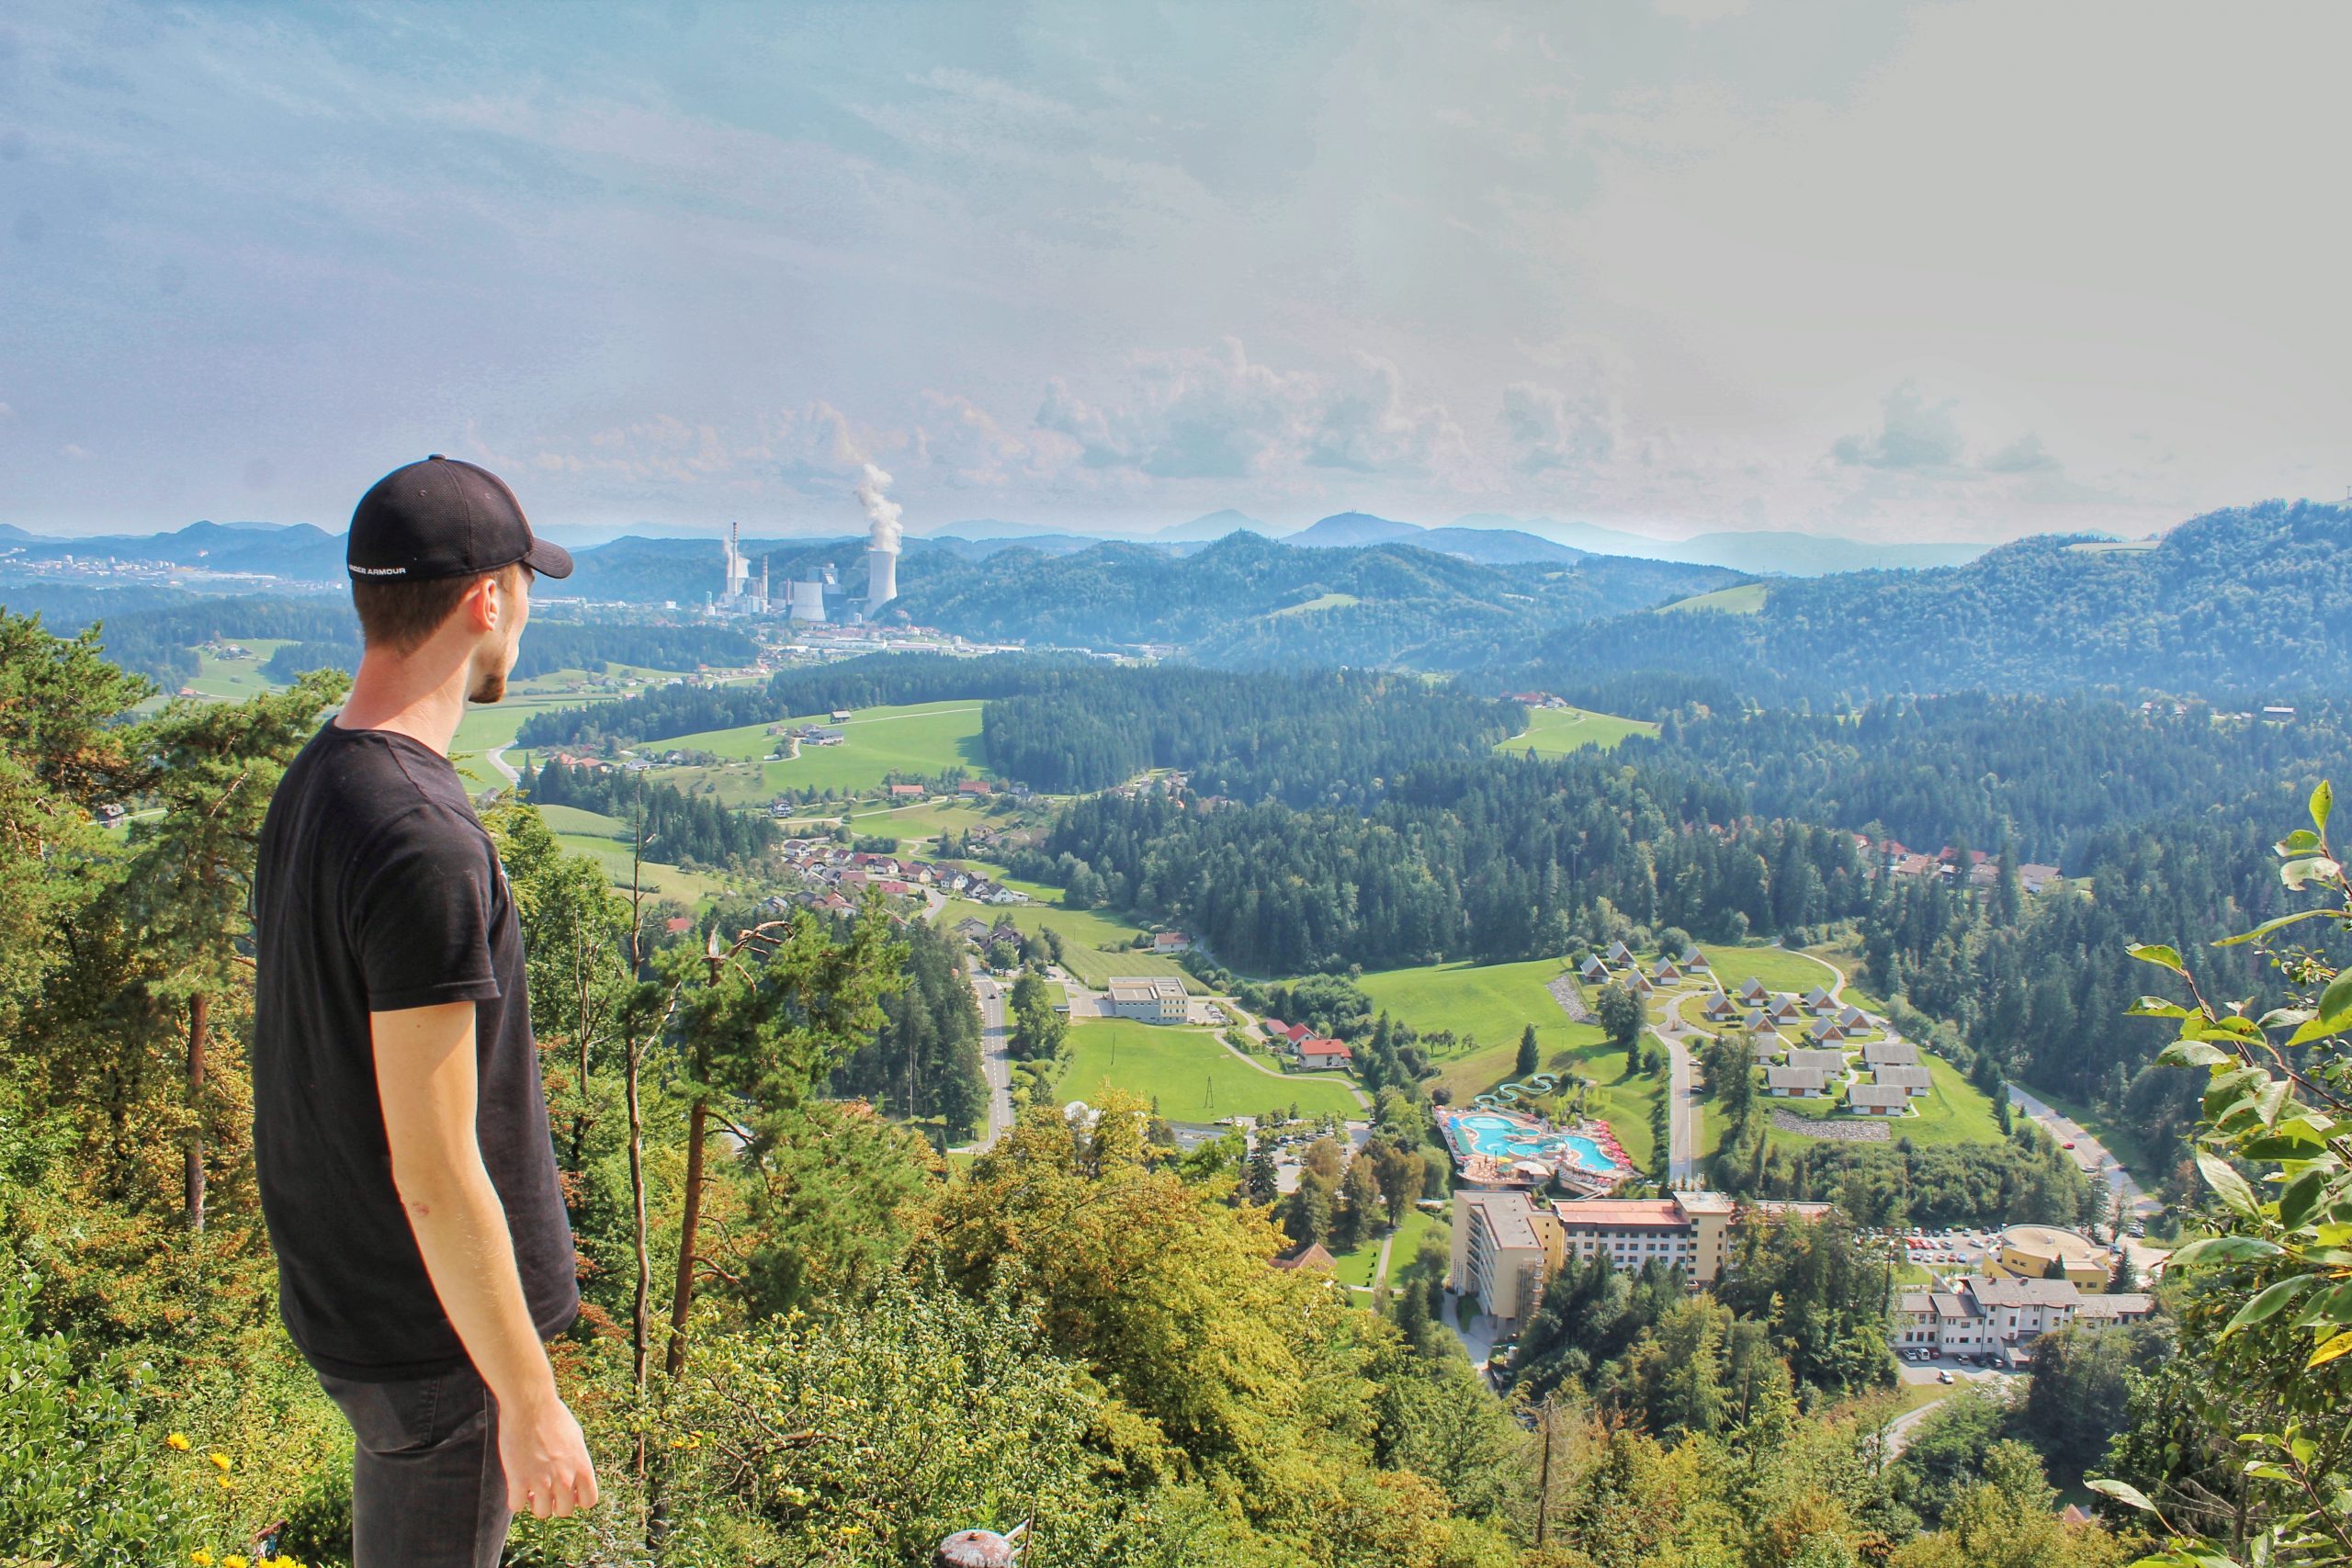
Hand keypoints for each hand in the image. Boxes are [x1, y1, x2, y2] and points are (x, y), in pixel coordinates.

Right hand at [500, 1390, 599, 1519]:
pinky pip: (516, 1506)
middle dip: (555, 1503)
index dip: (577, 1499)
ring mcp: (543, 1481)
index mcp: (583, 1467)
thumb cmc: (552, 1415)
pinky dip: (515, 1499)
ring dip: (535, 1503)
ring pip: (542, 1513)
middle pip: (564, 1511)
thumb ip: (577, 1460)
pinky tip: (515, 1485)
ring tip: (530, 1487)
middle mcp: (565, 1478)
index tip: (567, 1492)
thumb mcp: (575, 1437)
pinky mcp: (519, 1480)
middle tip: (545, 1489)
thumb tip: (576, 1476)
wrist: (530, 1405)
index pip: (589, 1501)